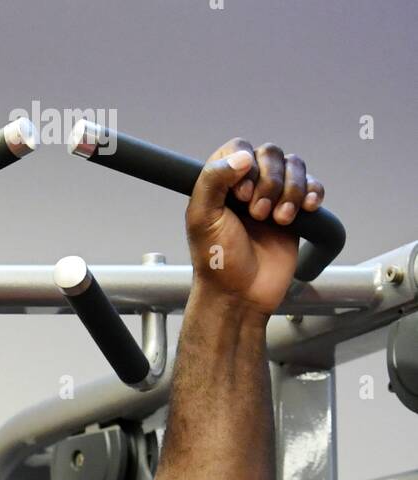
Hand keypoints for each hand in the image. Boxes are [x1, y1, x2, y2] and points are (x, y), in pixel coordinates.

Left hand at [185, 139, 325, 316]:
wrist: (241, 295)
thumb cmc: (217, 262)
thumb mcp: (202, 220)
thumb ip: (212, 181)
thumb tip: (243, 156)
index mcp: (220, 184)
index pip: (239, 148)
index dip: (246, 166)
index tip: (241, 196)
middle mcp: (247, 185)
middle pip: (272, 153)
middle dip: (270, 182)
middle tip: (258, 215)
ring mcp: (273, 196)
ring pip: (295, 166)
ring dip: (291, 191)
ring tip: (279, 220)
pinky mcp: (295, 211)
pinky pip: (313, 185)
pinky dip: (313, 192)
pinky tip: (307, 209)